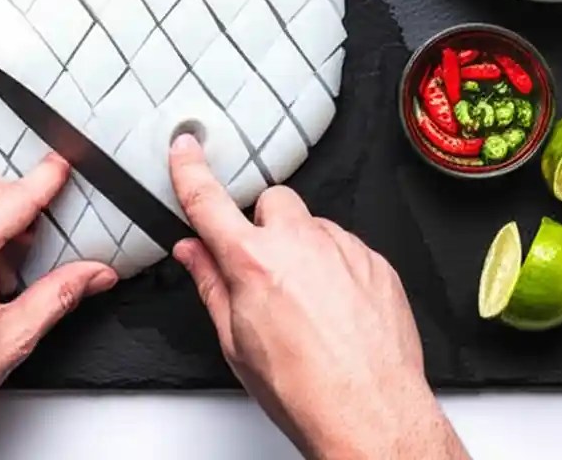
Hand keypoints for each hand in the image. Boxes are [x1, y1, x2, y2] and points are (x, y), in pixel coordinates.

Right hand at [168, 135, 467, 459]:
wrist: (368, 411)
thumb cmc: (302, 387)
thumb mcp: (234, 341)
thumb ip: (211, 284)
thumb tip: (193, 253)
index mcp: (253, 261)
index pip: (209, 200)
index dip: (190, 169)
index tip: (185, 149)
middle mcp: (300, 243)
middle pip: (271, 202)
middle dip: (263, 226)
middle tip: (264, 268)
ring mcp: (343, 248)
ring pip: (313, 225)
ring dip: (303, 249)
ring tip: (307, 304)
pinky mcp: (376, 261)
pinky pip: (346, 248)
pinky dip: (336, 268)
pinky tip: (336, 310)